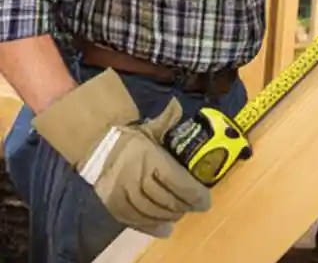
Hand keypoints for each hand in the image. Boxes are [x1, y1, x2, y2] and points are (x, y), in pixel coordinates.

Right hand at [32, 69, 210, 235]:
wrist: (95, 145)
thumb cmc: (130, 136)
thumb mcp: (150, 127)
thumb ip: (167, 120)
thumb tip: (178, 105)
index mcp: (150, 158)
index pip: (178, 182)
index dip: (195, 195)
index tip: (206, 201)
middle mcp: (136, 178)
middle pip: (167, 200)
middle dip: (185, 206)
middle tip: (195, 206)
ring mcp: (122, 192)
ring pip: (152, 212)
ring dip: (170, 216)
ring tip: (180, 213)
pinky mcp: (112, 203)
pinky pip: (133, 220)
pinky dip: (150, 226)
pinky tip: (164, 229)